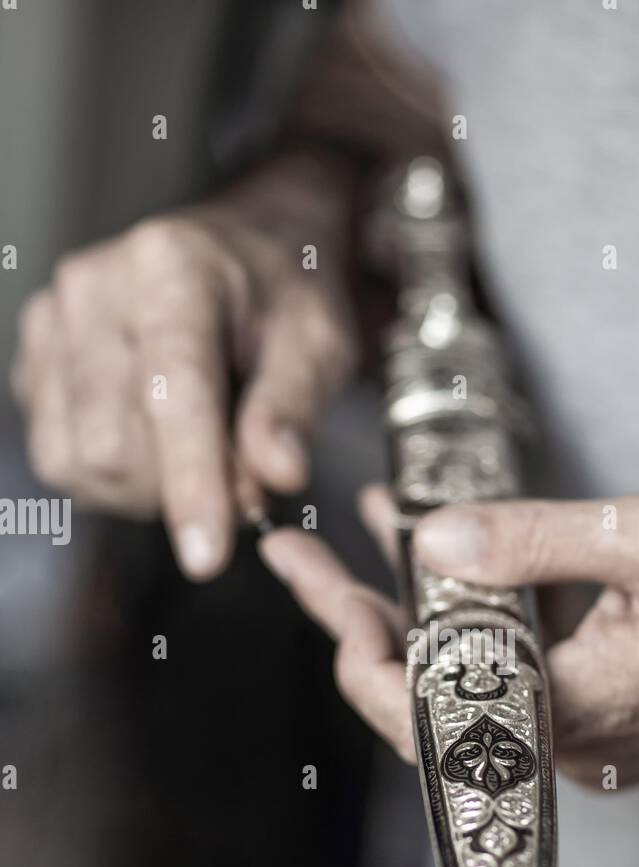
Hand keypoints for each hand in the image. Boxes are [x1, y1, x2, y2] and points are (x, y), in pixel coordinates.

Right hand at [11, 152, 358, 579]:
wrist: (241, 254)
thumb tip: (277, 474)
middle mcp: (96, 286)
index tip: (207, 556)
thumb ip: (295, 408)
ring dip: (147, 486)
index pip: (173, 395)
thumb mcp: (320, 343)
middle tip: (237, 467)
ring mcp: (53, 321)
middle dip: (182, 487)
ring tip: (196, 445)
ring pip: (81, 463)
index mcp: (174, 267)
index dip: (191, 484)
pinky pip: (60, 459)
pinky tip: (153, 440)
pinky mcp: (35, 358)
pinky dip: (113, 477)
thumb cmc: (284, 297)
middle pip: (115, 446)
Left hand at [259, 487, 638, 785]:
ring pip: (469, 691)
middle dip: (360, 624)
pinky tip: (452, 567)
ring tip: (361, 547)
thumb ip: (538, 541)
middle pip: (429, 701)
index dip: (356, 651)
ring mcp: (587, 744)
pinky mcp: (604, 726)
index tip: (318, 587)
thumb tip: (437, 542)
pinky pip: (514, 685)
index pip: (424, 709)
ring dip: (413, 620)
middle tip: (306, 562)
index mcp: (572, 709)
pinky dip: (472, 628)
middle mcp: (569, 747)